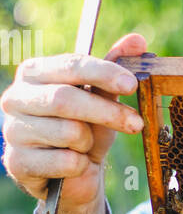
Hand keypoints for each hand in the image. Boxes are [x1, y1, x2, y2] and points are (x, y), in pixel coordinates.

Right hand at [0, 33, 146, 207]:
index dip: (104, 73)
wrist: (71, 173)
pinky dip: (80, 165)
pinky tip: (74, 164)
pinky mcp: (16, 162)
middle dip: (107, 112)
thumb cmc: (86, 127)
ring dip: (89, 142)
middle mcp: (16, 97)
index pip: (71, 65)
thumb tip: (138, 39)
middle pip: (66, 99)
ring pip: (68, 132)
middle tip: (136, 123)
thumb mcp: (102, 97)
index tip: (132, 85)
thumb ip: (115, 68)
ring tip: (85, 145)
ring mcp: (12, 130)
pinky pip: (65, 162)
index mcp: (34, 72)